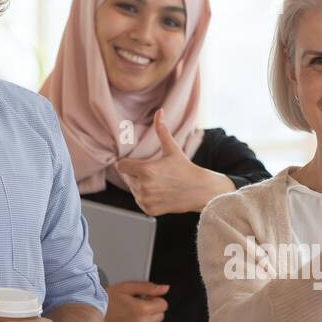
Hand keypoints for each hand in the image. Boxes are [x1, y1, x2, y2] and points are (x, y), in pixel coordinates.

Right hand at [99, 280, 168, 321]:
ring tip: (130, 317)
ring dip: (147, 321)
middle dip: (151, 310)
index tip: (144, 299)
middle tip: (135, 307)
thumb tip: (164, 289)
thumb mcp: (126, 288)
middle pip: (160, 316)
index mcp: (142, 309)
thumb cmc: (104, 302)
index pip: (163, 305)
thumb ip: (148, 288)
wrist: (90, 318)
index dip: (153, 299)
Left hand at [114, 109, 233, 214]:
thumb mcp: (172, 149)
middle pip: (127, 178)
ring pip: (133, 190)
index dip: (128, 164)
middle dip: (136, 174)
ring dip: (140, 186)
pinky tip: (160, 193)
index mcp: (146, 170)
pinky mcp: (149, 210)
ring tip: (158, 183)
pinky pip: (139, 201)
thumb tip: (159, 112)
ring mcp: (146, 200)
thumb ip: (162, 131)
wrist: (200, 190)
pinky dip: (146, 198)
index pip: (121, 166)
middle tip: (153, 173)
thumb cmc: (185, 168)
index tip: (135, 163)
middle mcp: (144, 187)